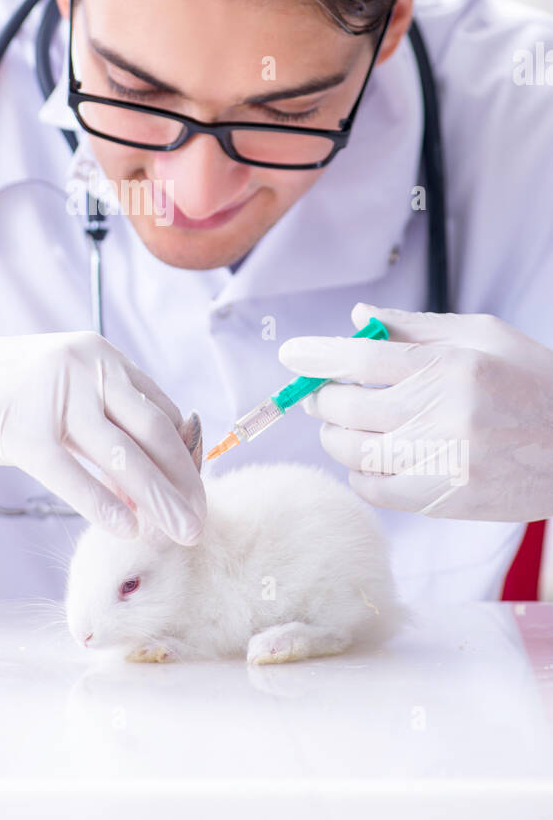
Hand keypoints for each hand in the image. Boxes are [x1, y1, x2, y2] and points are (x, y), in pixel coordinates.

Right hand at [0, 331, 205, 542]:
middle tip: (199, 524)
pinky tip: (125, 531)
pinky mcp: (19, 428)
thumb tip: (149, 478)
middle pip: (154, 432)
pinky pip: (71, 473)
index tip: (198, 497)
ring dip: (158, 501)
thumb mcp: (59, 393)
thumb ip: (102, 421)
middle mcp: (85, 365)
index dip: (186, 459)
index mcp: (100, 356)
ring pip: (122, 455)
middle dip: (184, 484)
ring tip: (179, 535)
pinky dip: (102, 505)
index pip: (162, 411)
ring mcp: (53, 393)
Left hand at [277, 303, 552, 521]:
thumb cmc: (533, 381)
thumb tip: (359, 318)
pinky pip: (375, 490)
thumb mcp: (484, 335)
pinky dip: (360, 472)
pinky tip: (372, 458)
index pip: (361, 358)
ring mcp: (444, 463)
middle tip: (320, 393)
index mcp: (450, 366)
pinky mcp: (446, 501)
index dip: (317, 356)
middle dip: (322, 398)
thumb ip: (415, 328)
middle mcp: (443, 415)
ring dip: (336, 436)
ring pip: (353, 452)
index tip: (291, 355)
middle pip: (347, 408)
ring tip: (344, 425)